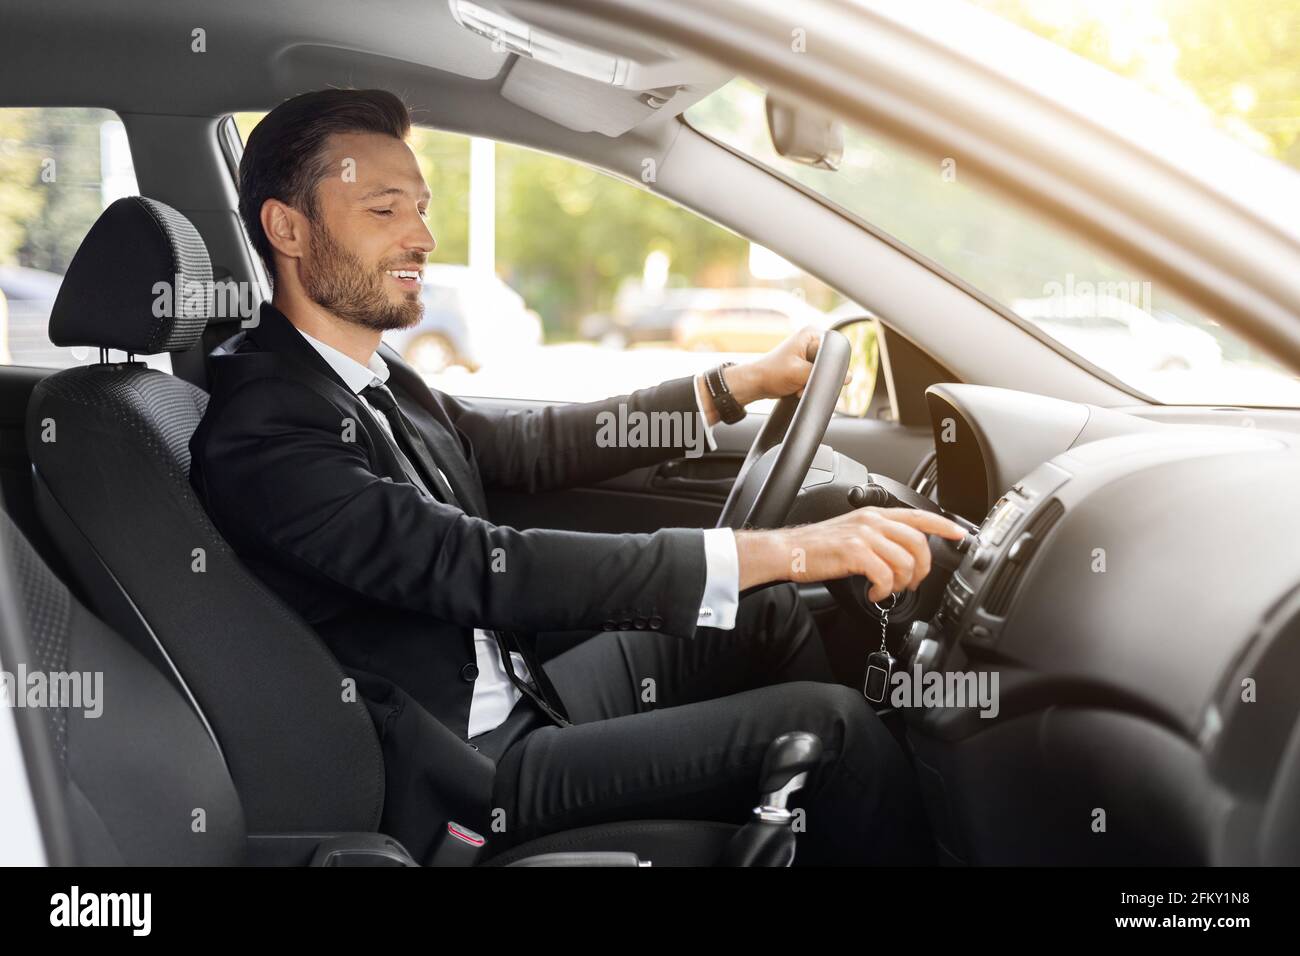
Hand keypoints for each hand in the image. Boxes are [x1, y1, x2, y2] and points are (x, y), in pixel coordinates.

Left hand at [695, 326, 848, 424]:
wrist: (756, 384)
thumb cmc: (772, 373)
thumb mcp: (800, 373)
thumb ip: (823, 374)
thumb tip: (848, 377)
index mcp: (811, 334)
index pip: (834, 349)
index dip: (830, 366)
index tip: (817, 376)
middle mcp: (811, 341)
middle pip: (830, 362)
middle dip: (819, 377)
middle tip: (804, 382)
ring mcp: (809, 354)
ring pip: (823, 373)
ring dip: (813, 383)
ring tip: (799, 386)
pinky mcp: (806, 366)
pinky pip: (816, 378)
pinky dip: (809, 385)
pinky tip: (798, 389)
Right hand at [736, 507, 965, 600]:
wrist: (790, 551)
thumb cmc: (818, 547)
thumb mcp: (854, 532)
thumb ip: (880, 537)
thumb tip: (904, 555)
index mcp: (875, 514)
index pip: (919, 516)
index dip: (944, 527)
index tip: (961, 536)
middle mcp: (872, 521)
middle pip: (918, 544)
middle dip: (922, 569)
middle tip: (910, 583)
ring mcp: (864, 535)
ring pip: (905, 561)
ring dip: (901, 583)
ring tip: (887, 590)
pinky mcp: (854, 553)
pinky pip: (885, 576)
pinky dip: (883, 591)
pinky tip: (873, 594)